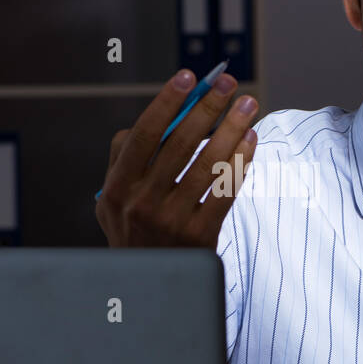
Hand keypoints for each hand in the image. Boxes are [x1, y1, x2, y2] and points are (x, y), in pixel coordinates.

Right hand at [96, 70, 258, 247]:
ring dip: (232, 129)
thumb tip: (160, 115)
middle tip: (229, 84)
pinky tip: (250, 141)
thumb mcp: (112, 200)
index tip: (189, 76)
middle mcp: (142, 203)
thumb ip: (124, 158)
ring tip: (248, 106)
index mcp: (118, 187)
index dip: (167, 102)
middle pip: (180, 145)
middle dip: (208, 108)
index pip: (143, 135)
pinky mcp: (200, 237)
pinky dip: (239, 161)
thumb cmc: (132, 232)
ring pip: (208, 165)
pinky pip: (225, 190)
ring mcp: (172, 221)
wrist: (148, 287)